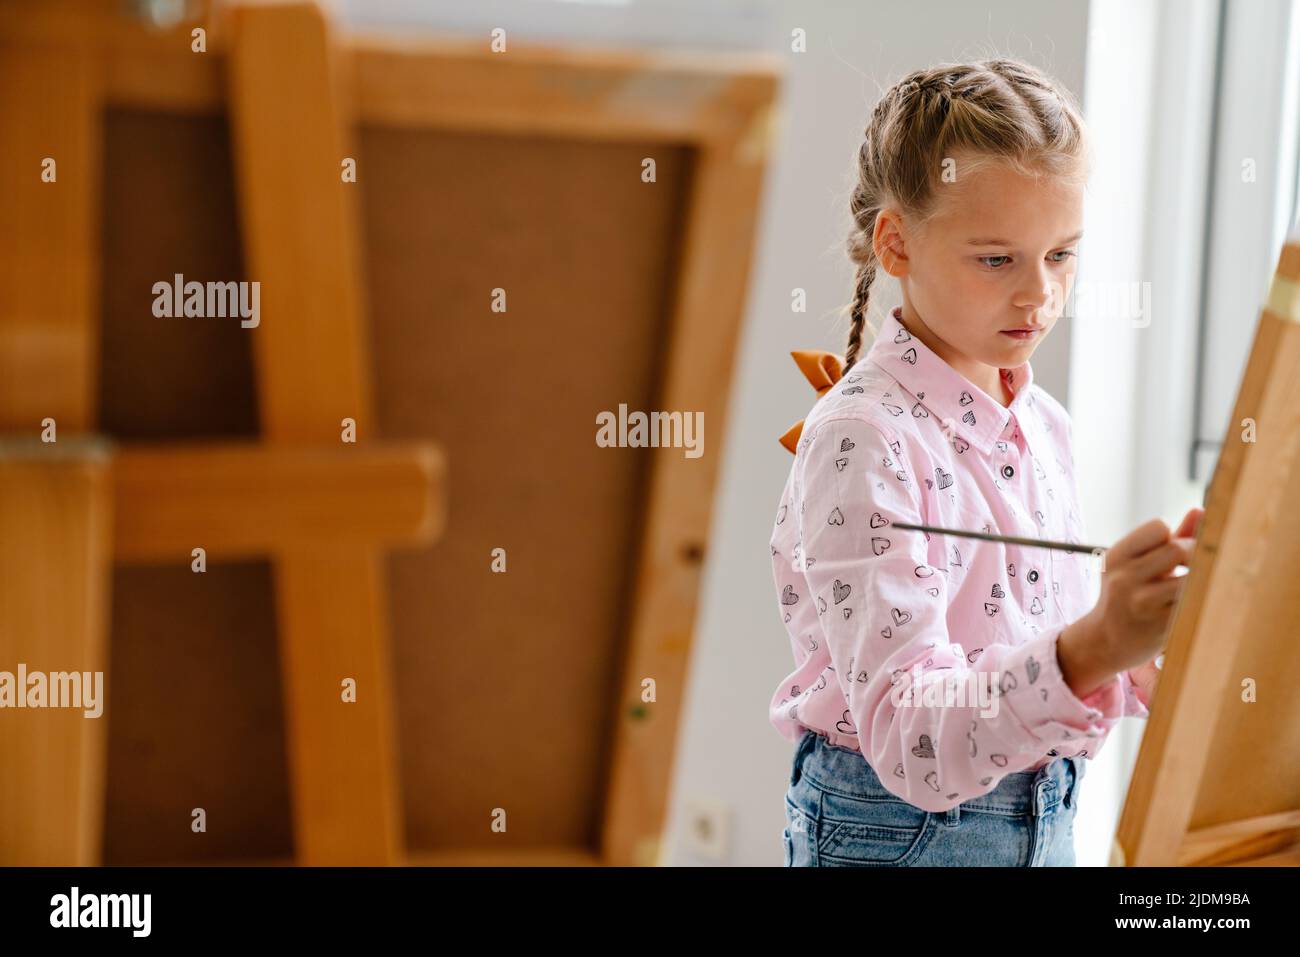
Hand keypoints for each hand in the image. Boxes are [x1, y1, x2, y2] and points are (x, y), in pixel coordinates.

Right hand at [1123, 506, 1203, 699]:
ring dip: (1200, 579)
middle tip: (1191, 568)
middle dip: (1193, 554)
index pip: (1158, 527)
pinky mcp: (1161, 625)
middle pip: (1177, 549)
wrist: (1106, 642)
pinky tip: (1193, 605)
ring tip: (1194, 586)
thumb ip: (1169, 539)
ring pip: (1191, 576)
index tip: (1172, 552)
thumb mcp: (1135, 565)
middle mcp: (1124, 578)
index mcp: (1116, 557)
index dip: (1171, 537)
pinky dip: (1200, 600)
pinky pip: (1194, 602)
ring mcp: (1142, 603)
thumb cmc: (1127, 596)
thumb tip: (1200, 511)